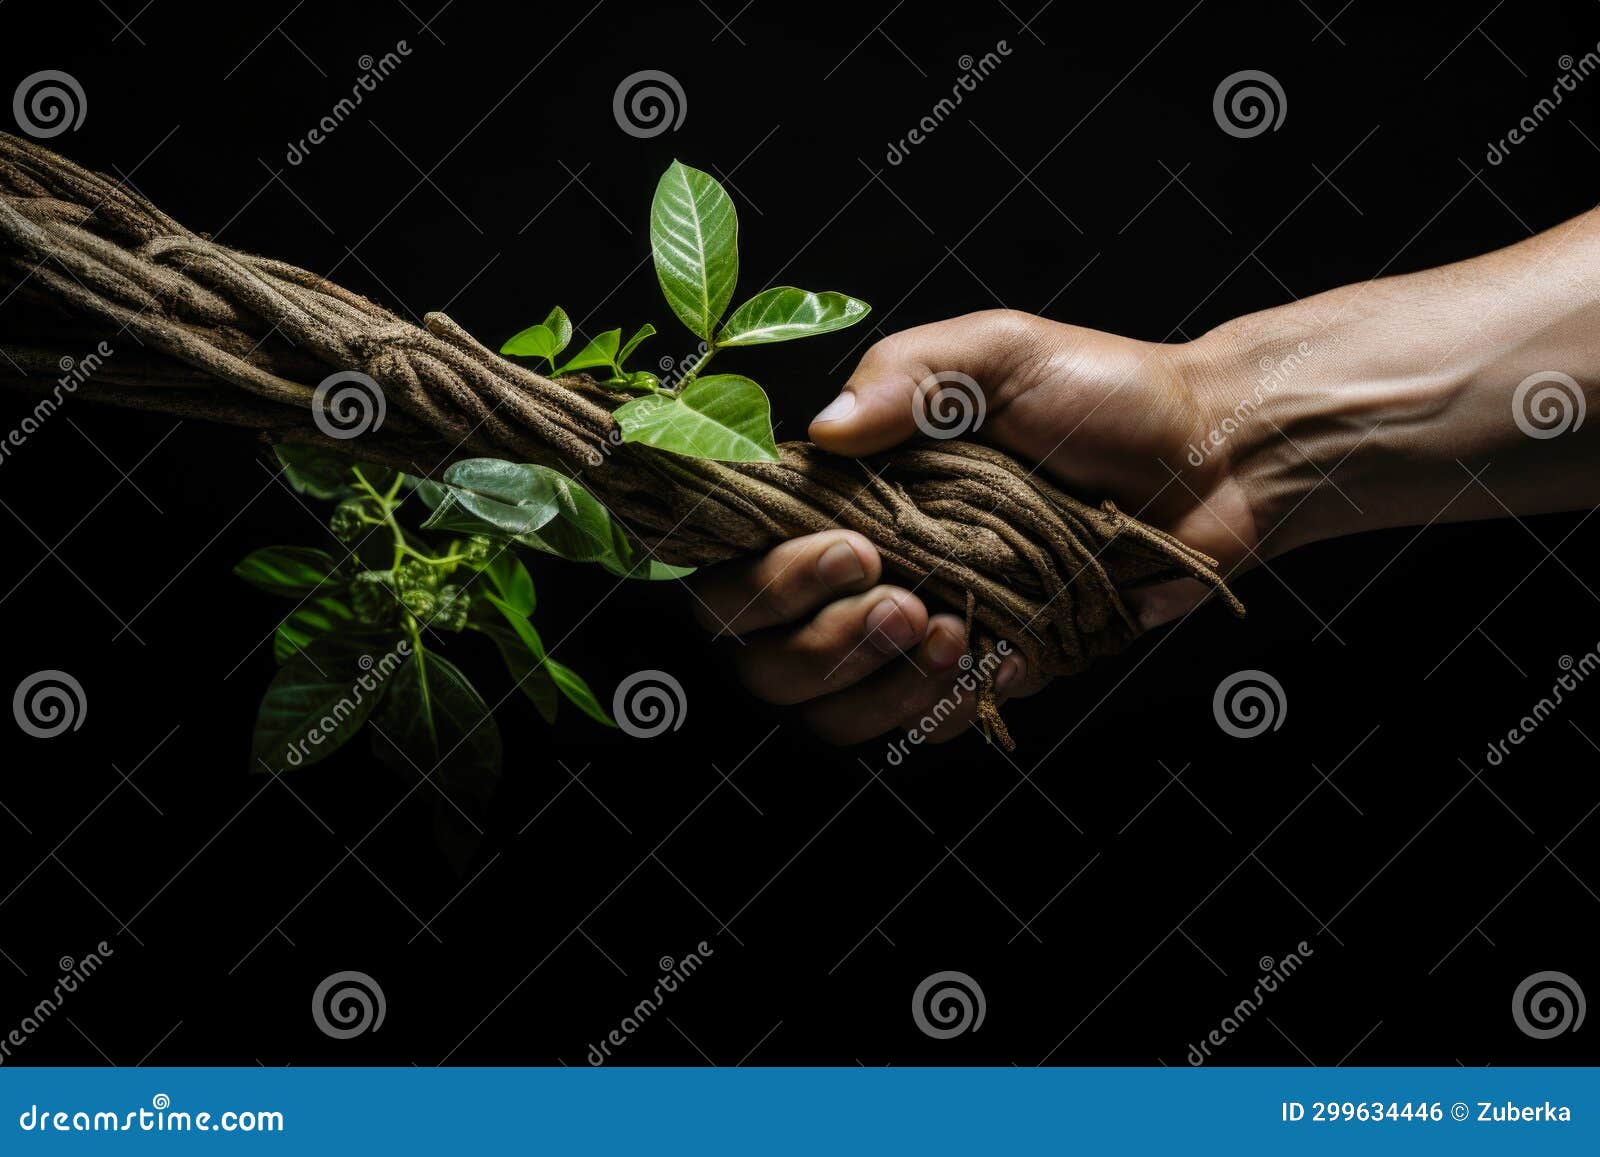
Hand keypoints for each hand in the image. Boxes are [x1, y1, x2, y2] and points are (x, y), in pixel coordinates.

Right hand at [687, 309, 1260, 744]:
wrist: (1208, 460)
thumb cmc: (1101, 393)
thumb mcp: (1000, 351)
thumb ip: (908, 374)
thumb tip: (827, 432)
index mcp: (847, 490)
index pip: (740, 552)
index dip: (758, 572)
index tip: (846, 549)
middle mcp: (863, 567)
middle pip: (760, 648)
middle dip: (810, 635)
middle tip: (894, 589)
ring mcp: (911, 630)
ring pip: (820, 706)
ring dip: (864, 677)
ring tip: (940, 624)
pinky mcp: (972, 674)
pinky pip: (910, 729)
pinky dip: (927, 708)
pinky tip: (975, 656)